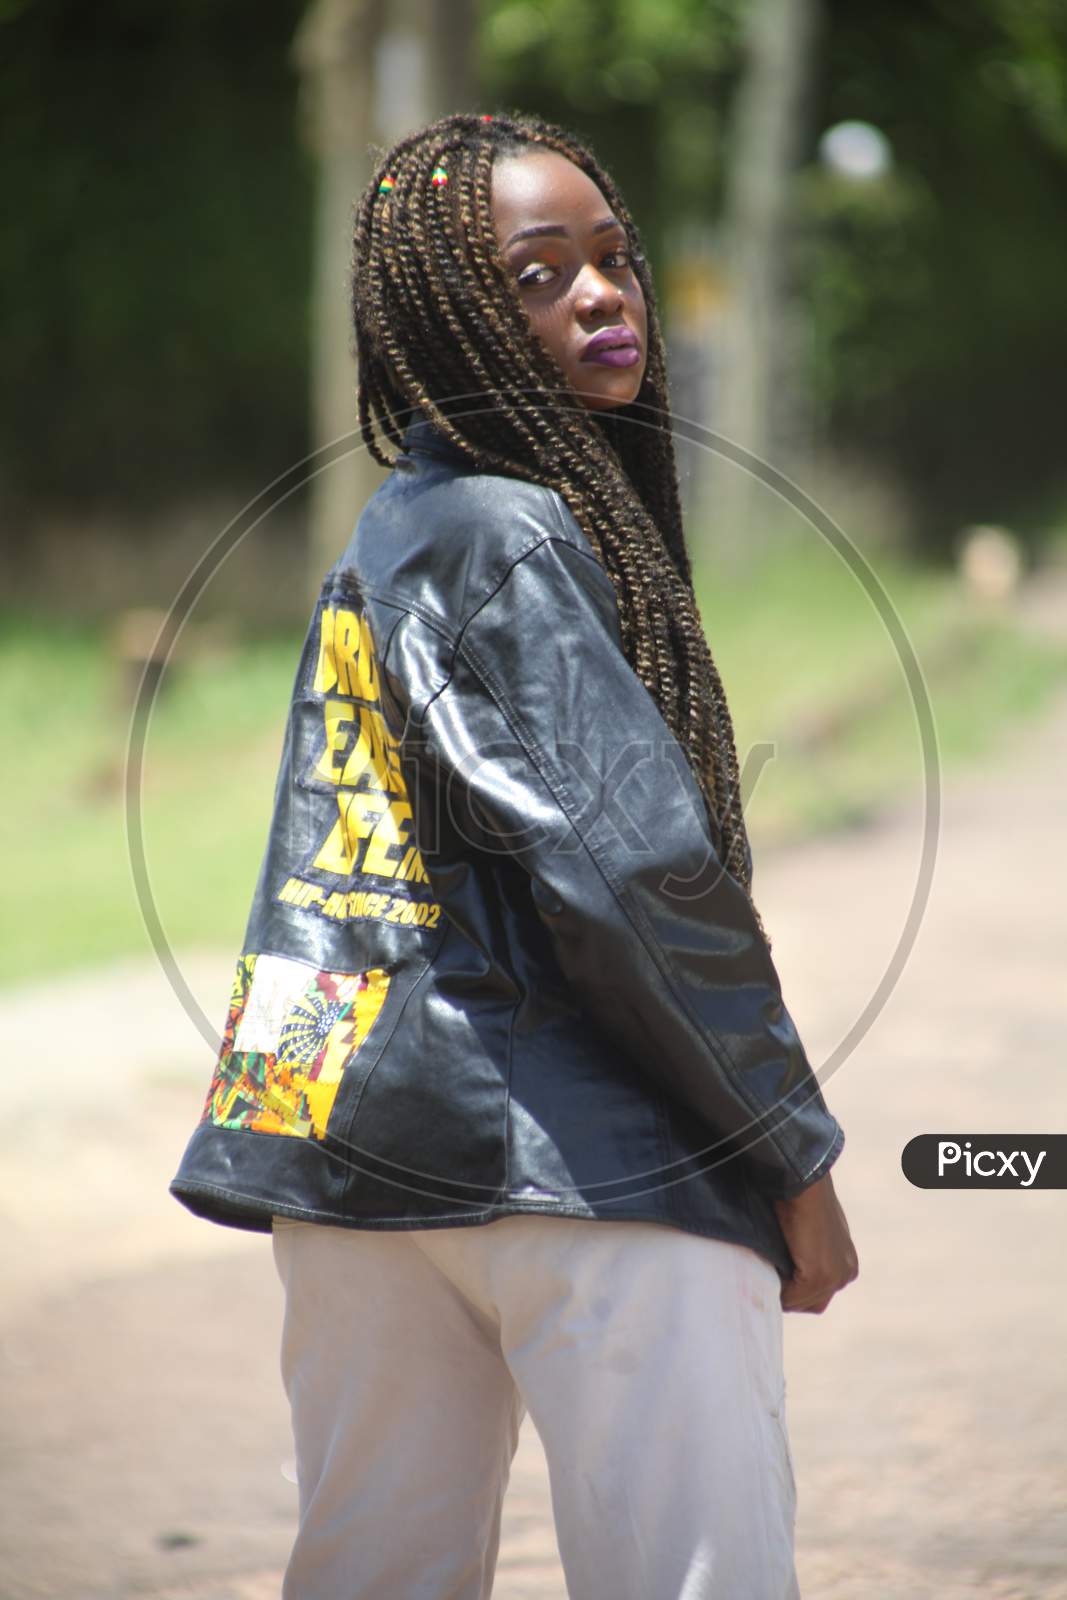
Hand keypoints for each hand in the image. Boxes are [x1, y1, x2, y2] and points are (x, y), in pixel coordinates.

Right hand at [773, 1170, 857, 1313]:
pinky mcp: (819, 1276)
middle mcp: (847, 1273)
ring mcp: (836, 1277)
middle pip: (813, 1303)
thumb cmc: (802, 1199)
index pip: (819, 1294)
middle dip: (790, 1297)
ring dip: (782, 1295)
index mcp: (848, 1264)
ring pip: (801, 1302)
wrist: (803, 1185)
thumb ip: (807, 1251)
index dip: (796, 1291)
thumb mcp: (811, 1230)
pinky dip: (777, 1291)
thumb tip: (786, 1264)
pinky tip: (764, 1274)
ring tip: (763, 1277)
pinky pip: (792, 1297)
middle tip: (768, 1281)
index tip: (775, 1280)